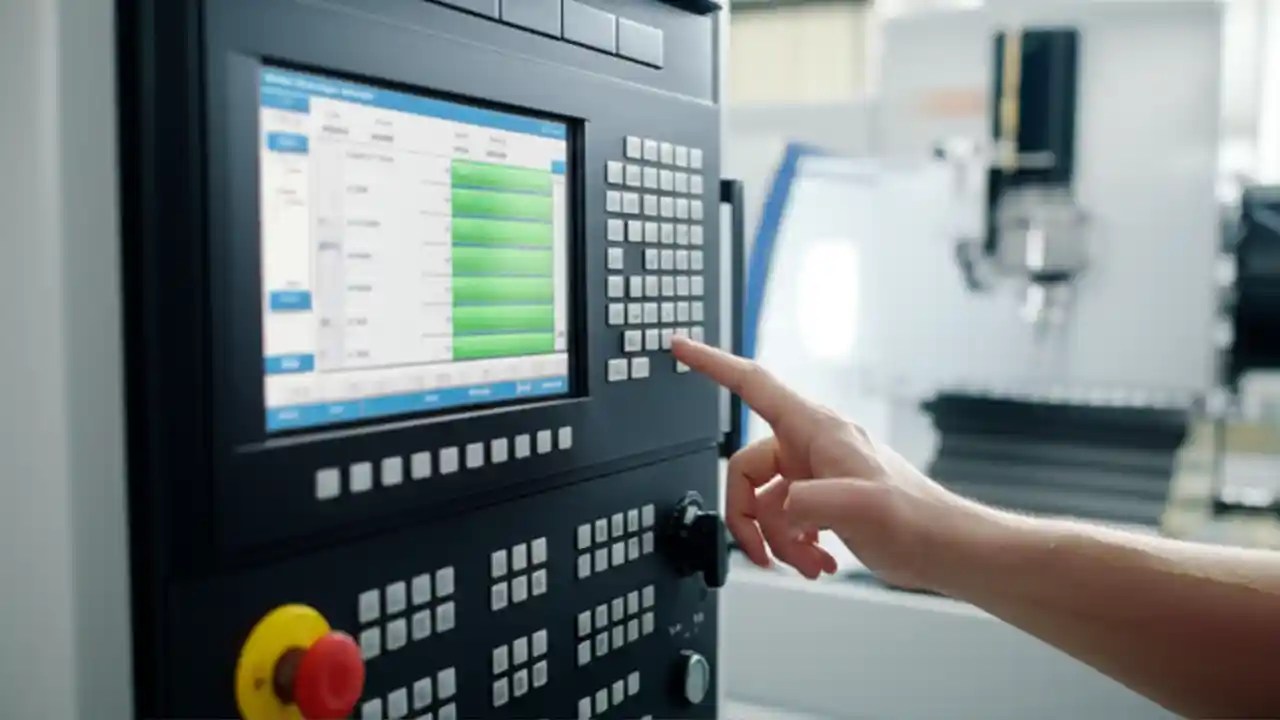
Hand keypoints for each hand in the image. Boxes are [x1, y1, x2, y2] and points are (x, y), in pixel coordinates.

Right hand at [672, 337, 988, 590]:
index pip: (753, 384)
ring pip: (765, 502)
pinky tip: (818, 561)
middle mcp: (810, 445)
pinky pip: (784, 518)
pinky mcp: (822, 498)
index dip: (712, 363)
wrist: (943, 548)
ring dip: (778, 540)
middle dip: (752, 519)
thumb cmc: (916, 519)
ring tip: (809, 561)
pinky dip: (793, 546)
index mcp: (815, 429)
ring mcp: (815, 472)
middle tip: (767, 554)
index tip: (681, 347)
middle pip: (746, 470)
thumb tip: (778, 508)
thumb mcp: (860, 508)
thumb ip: (808, 503)